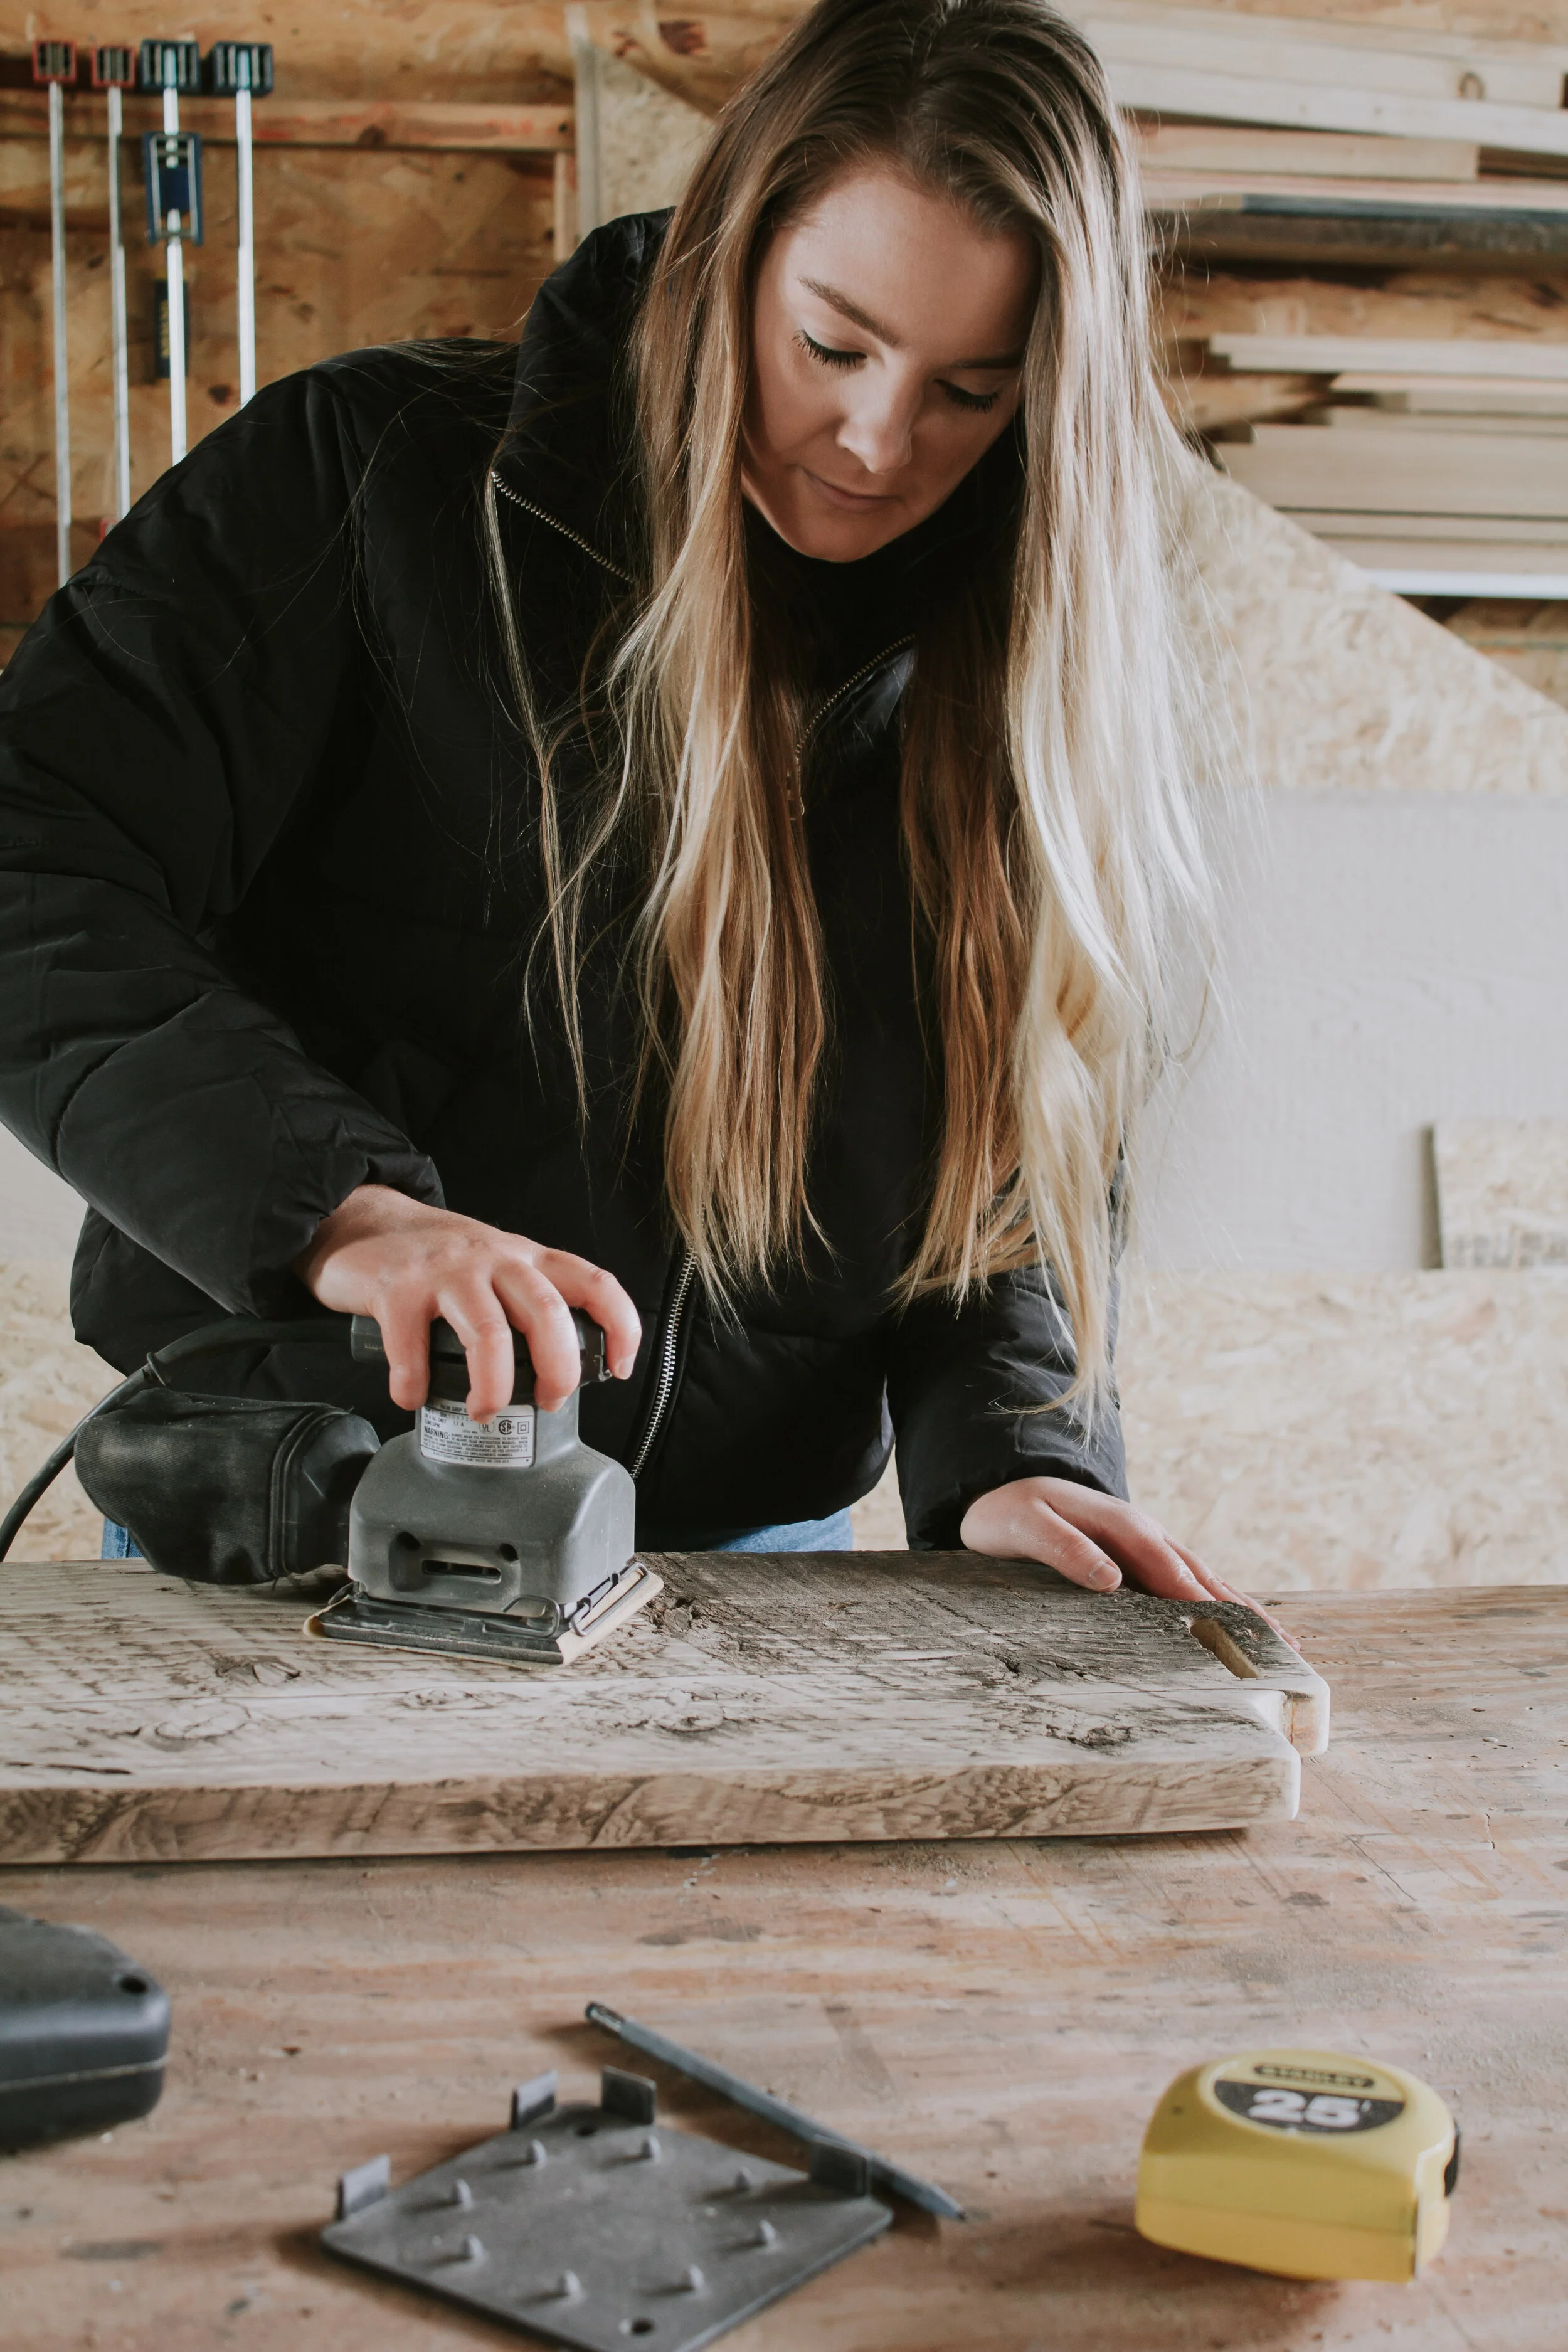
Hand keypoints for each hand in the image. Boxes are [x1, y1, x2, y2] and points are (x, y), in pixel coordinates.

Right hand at [293, 1184, 641, 1419]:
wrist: (361, 1221)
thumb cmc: (434, 1256)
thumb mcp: (495, 1265)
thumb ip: (526, 1302)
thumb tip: (559, 1369)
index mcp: (525, 1258)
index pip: (594, 1283)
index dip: (620, 1326)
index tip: (620, 1367)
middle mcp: (492, 1259)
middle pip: (547, 1312)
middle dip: (559, 1369)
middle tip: (547, 1401)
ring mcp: (444, 1271)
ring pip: (488, 1333)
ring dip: (492, 1386)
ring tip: (483, 1411)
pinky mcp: (397, 1288)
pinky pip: (412, 1346)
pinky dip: (414, 1384)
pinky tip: (412, 1395)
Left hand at [959, 1476, 1296, 1647]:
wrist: (999, 1489)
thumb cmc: (1008, 1513)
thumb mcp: (1025, 1526)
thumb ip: (1064, 1549)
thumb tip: (1112, 1580)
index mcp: (1122, 1526)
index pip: (1167, 1569)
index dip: (1198, 1601)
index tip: (1228, 1634)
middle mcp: (1144, 1534)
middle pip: (1201, 1576)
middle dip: (1241, 1611)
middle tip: (1284, 1647)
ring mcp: (1146, 1545)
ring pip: (1202, 1579)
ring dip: (1240, 1608)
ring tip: (1282, 1641)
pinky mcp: (1139, 1558)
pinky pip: (1186, 1582)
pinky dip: (1217, 1602)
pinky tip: (1236, 1624)